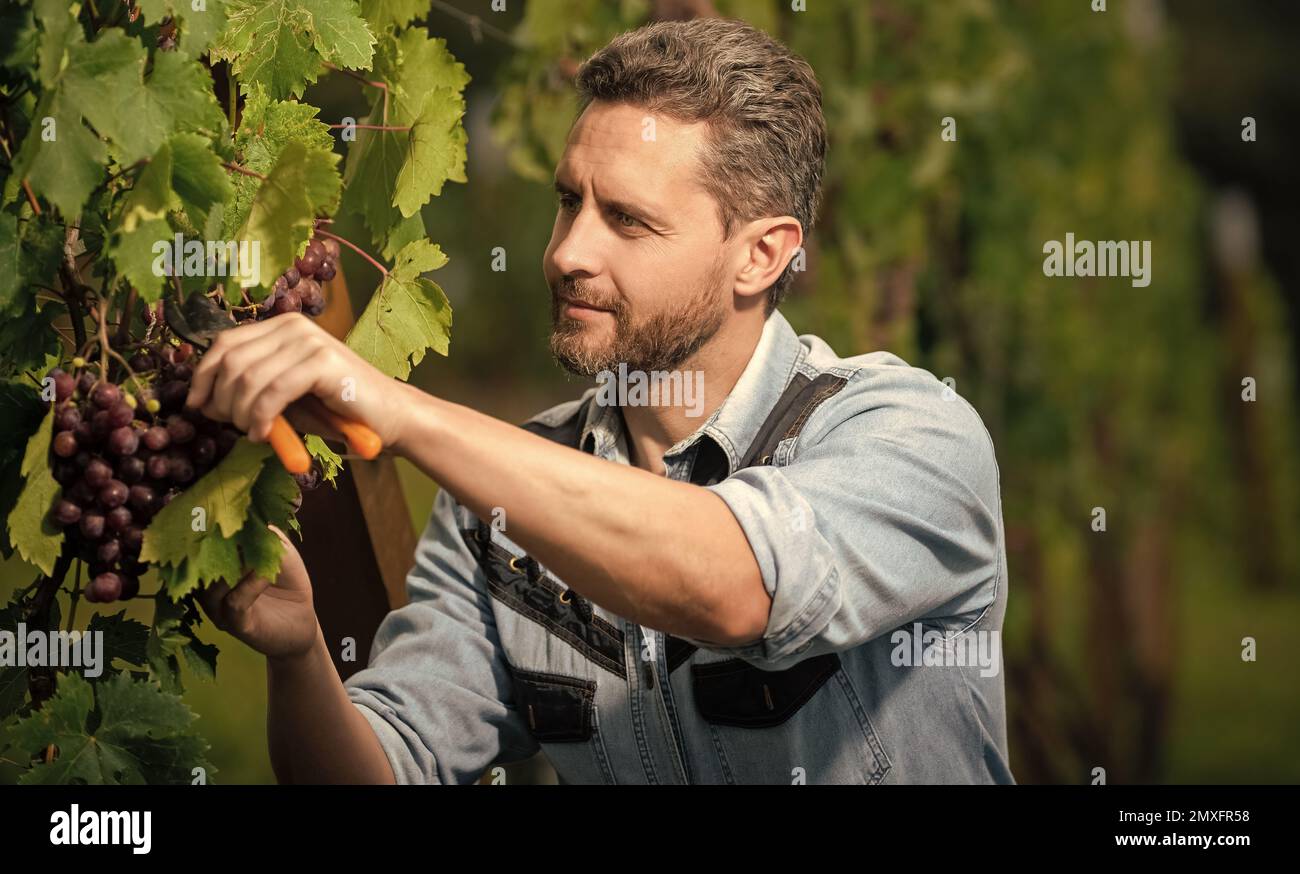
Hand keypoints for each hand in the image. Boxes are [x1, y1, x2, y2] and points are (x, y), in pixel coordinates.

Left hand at [184, 313, 415, 451]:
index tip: (197, 406)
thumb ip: (250, 387)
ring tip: (253, 432)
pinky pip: (273, 391)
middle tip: (231, 426)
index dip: (202, 376)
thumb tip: (203, 398)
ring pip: (248, 377)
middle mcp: (294, 325)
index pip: (224, 343)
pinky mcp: (322, 362)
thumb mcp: (284, 395)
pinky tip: (265, 433)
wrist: (389, 418)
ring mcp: (309, 341)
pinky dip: (261, 417)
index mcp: (282, 325)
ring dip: (241, 413)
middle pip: (231, 360)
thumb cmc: (336, 410)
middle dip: (221, 399)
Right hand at [197, 525, 319, 660]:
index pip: (198, 545)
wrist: (301, 621)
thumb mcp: (279, 550)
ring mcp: (218, 608)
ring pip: (213, 584)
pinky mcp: (234, 624)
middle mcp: (207, 588)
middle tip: (233, 525)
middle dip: (215, 544)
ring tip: (255, 551)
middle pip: (198, 564)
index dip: (208, 527)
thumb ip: (264, 532)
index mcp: (211, 567)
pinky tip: (266, 573)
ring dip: (236, 564)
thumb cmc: (286, 582)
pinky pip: (235, 601)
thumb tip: (249, 512)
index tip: (221, 508)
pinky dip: (251, 584)